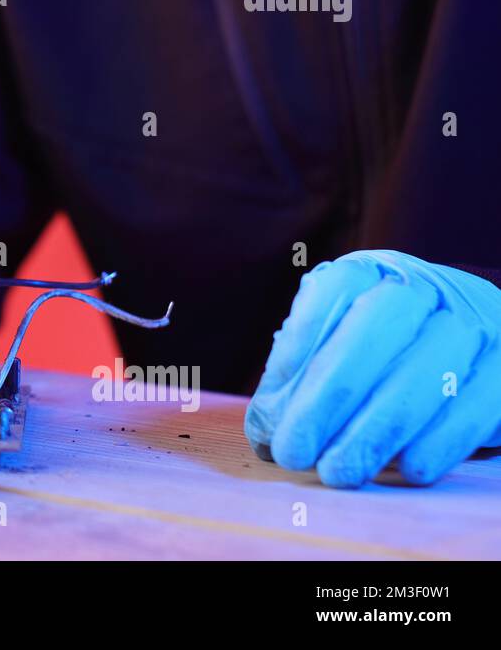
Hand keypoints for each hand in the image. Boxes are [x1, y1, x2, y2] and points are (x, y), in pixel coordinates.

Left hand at [244, 250, 500, 486]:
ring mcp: (476, 323)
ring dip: (376, 429)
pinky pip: (478, 404)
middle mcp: (426, 287)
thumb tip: (266, 431)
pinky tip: (406, 470)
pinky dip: (440, 442)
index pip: (331, 294)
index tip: (269, 407)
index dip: (297, 350)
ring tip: (339, 472)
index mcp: (372, 272)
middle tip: (294, 451)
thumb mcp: (338, 351)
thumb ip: (300, 380)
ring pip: (428, 370)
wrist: (472, 353)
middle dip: (329, 396)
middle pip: (376, 328)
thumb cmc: (383, 357)